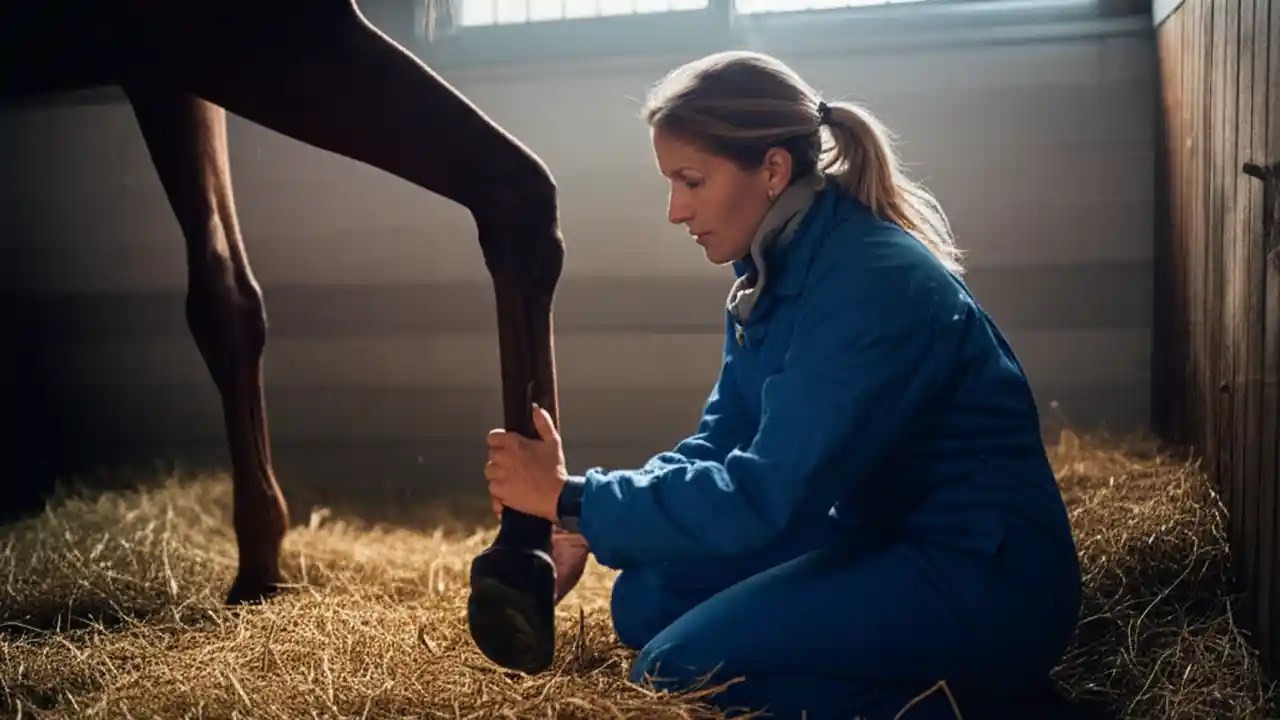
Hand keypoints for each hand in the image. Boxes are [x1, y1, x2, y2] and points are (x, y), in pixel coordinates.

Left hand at [485, 404, 566, 523]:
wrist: (558, 496)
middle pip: (491, 456)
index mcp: (514, 443)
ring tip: (514, 479)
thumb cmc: (555, 469)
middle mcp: (503, 458)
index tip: (507, 448)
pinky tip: (512, 491)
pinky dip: (500, 491)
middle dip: (500, 459)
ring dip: (499, 475)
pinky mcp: (500, 493)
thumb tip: (536, 409)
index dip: (499, 442)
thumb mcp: (553, 442)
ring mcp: (500, 476)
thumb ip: (543, 424)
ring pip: (490, 473)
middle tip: (515, 465)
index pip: (492, 437)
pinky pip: (493, 489)